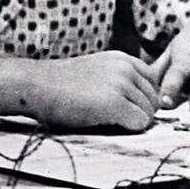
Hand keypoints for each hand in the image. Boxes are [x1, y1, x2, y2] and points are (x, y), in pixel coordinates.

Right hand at [26, 52, 156, 130]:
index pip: (154, 84)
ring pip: (149, 113)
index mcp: (124, 59)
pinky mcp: (113, 103)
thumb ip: (122, 79)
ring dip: (132, 122)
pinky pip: (139, 122)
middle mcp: (127, 68)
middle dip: (140, 112)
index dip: (142, 100)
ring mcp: (121, 84)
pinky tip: (107, 124)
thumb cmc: (62, 85)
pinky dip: (128, 129)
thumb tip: (146, 102)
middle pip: (154, 100)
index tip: (126, 107)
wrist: (34, 85)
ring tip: (107, 120)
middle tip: (116, 119)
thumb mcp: (99, 71)